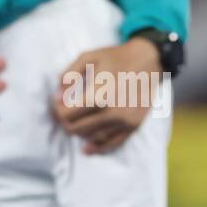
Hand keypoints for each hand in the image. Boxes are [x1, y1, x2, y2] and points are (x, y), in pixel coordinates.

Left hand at [54, 37, 158, 154]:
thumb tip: (58, 97)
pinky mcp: (134, 125)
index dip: (58, 110)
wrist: (148, 60)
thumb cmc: (116, 57)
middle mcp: (113, 112)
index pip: (67, 115)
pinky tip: (87, 149)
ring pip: (93, 138)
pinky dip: (98, 147)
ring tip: (77, 123)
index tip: (59, 104)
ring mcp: (125, 121)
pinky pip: (113, 143)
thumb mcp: (88, 57)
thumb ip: (68, 76)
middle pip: (77, 129)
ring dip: (80, 132)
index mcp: (99, 95)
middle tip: (65, 114)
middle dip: (66, 123)